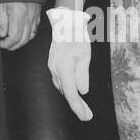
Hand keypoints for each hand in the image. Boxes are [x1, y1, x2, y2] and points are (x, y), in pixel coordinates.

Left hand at [0, 2, 39, 49]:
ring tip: (12, 42)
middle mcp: (28, 18)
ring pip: (30, 36)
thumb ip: (2, 21)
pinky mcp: (37, 15)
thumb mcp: (2, 5)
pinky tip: (22, 35)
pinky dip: (28, 36)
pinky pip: (34, 30)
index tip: (0, 43)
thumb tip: (2, 34)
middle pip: (23, 40)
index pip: (14, 37)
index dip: (7, 44)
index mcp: (18, 16)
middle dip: (13, 46)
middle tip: (5, 45)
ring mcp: (35, 17)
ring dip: (21, 42)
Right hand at [46, 7, 92, 121]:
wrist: (65, 23)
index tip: (85, 116)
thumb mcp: (85, 56)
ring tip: (83, 107)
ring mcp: (52, 66)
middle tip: (87, 115)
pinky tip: (74, 91)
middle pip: (66, 92)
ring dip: (72, 97)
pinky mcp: (53, 64)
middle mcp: (55, 69)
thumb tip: (82, 91)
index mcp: (64, 68)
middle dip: (77, 105)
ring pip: (62, 87)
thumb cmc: (77, 37)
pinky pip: (60, 80)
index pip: (70, 93)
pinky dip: (67, 88)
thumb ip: (83, 75)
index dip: (78, 107)